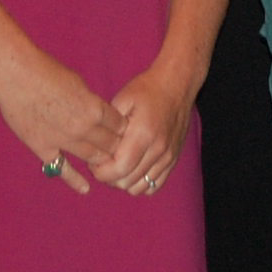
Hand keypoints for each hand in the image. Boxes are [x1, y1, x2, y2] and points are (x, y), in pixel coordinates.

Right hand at [0, 47, 125, 195]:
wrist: (16, 74)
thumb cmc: (47, 71)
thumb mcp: (79, 84)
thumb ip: (91, 103)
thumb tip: (98, 114)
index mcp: (95, 108)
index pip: (120, 127)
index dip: (125, 130)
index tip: (127, 133)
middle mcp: (83, 128)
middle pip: (110, 145)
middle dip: (117, 148)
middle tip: (121, 152)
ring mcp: (63, 141)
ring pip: (91, 158)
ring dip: (101, 161)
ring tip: (108, 165)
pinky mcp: (43, 148)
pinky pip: (62, 169)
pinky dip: (75, 180)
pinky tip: (86, 189)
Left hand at [98, 67, 196, 195]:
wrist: (177, 84)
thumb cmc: (147, 90)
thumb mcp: (122, 99)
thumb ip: (109, 126)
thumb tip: (96, 148)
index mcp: (143, 134)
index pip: (118, 169)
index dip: (101, 172)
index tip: (94, 162)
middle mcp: (158, 149)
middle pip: (127, 182)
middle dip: (109, 178)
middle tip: (102, 163)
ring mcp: (168, 156)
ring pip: (140, 187)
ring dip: (124, 182)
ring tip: (117, 166)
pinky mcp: (173, 159)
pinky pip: (155, 186)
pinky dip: (140, 184)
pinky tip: (133, 170)